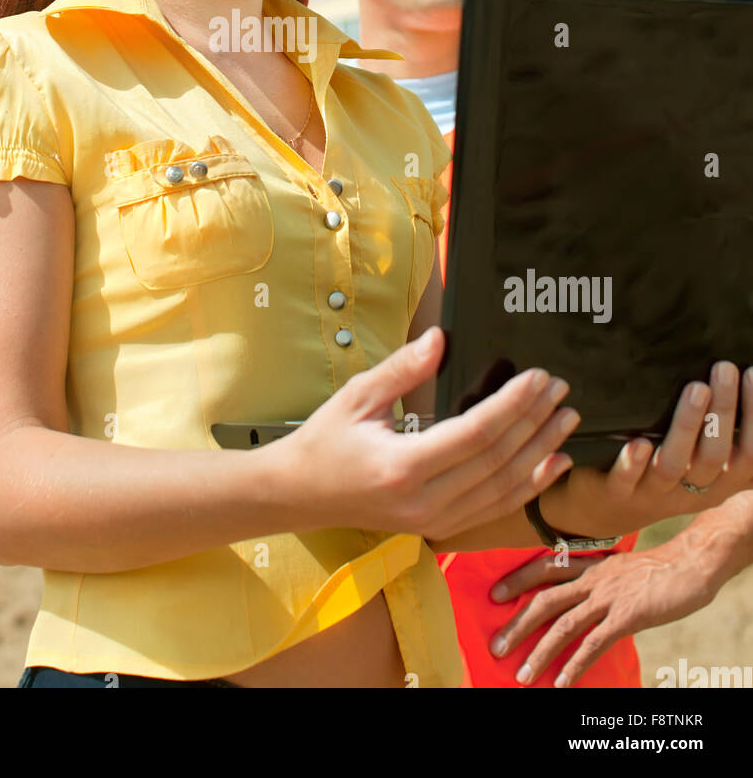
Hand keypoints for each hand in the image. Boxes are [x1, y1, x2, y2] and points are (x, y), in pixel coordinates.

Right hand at [268, 327, 578, 540]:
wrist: (301, 495)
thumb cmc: (326, 440)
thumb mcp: (357, 396)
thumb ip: (401, 370)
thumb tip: (440, 339)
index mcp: (402, 466)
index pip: (474, 434)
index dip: (512, 405)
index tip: (538, 378)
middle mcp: (425, 501)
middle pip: (497, 462)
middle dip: (535, 423)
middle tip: (561, 391)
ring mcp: (435, 522)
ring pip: (504, 489)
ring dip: (541, 453)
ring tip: (565, 420)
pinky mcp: (441, 528)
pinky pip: (495, 508)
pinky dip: (529, 485)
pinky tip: (553, 463)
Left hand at [486, 543, 719, 686]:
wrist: (691, 564)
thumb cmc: (658, 570)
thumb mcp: (619, 569)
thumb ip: (597, 582)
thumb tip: (581, 601)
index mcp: (589, 564)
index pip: (544, 567)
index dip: (517, 579)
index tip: (494, 594)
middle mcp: (592, 578)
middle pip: (544, 600)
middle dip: (517, 624)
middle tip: (495, 646)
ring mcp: (608, 597)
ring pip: (564, 626)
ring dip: (540, 652)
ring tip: (522, 674)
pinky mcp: (626, 616)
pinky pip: (594, 644)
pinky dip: (574, 665)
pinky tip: (562, 682)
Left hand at [543, 363, 752, 538]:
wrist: (610, 509)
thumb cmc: (663, 469)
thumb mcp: (698, 460)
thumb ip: (718, 433)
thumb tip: (743, 379)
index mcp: (717, 482)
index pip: (747, 454)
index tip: (752, 373)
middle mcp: (691, 492)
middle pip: (715, 455)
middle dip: (724, 410)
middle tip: (724, 368)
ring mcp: (654, 494)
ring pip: (674, 465)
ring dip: (687, 425)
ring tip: (696, 388)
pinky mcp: (618, 493)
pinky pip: (627, 481)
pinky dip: (634, 463)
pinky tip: (640, 442)